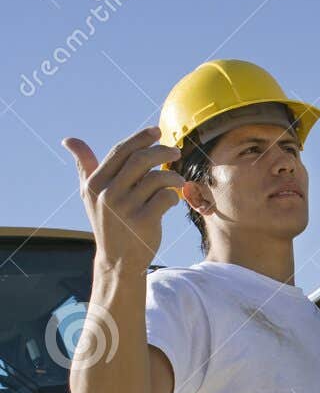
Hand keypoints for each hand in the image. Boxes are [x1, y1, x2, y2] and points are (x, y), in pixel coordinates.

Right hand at [63, 125, 182, 272]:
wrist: (118, 261)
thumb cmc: (107, 222)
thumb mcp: (90, 195)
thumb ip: (85, 166)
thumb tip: (69, 140)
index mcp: (95, 183)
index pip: (120, 151)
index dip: (141, 138)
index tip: (157, 131)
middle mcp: (108, 194)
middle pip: (140, 160)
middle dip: (162, 151)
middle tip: (176, 152)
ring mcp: (126, 209)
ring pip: (157, 178)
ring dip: (172, 176)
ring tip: (177, 180)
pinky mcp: (144, 222)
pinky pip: (166, 198)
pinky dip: (173, 196)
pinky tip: (172, 200)